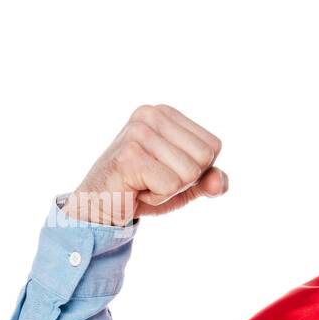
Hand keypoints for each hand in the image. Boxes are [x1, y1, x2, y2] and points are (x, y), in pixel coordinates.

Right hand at [61, 104, 227, 225]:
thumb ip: (209, 181)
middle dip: (184, 180)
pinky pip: (171, 186)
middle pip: (204, 158)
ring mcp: (139, 133)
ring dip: (169, 190)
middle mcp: (151, 114)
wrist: (99, 206)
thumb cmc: (143, 190)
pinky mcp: (130, 155)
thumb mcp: (185, 185)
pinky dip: (157, 198)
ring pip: (189, 173)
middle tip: (154, 179)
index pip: (213, 146)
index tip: (165, 170)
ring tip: (143, 183)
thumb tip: (219, 182)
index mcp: (165, 113)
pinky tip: (135, 190)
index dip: (196, 170)